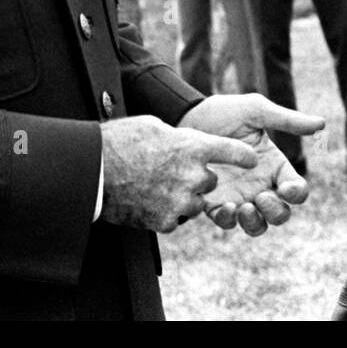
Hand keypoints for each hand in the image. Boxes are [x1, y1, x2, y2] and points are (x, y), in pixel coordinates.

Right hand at [98, 115, 255, 232]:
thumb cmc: (121, 141)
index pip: (232, 152)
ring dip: (184, 196)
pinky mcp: (167, 220)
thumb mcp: (154, 126)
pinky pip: (176, 218)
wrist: (95, 170)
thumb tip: (184, 142)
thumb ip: (178, 137)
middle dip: (198, 178)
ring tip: (157, 186)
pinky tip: (147, 200)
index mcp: (193, 147)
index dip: (242, 156)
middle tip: (174, 172)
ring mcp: (182, 200)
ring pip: (196, 202)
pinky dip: (166, 212)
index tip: (251, 160)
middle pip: (211, 181)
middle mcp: (194, 175)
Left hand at [178, 94, 324, 235]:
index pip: (296, 189)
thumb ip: (287, 121)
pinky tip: (224, 206)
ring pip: (256, 226)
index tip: (286, 187)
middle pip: (280, 214)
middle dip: (275, 212)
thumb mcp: (256, 111)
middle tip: (260, 197)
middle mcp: (260, 185)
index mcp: (274, 166)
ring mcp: (238, 196)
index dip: (297, 193)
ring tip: (243, 207)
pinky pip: (226, 222)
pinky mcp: (214, 202)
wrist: (185, 118)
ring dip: (254, 223)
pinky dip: (229, 220)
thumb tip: (322, 124)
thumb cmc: (223, 112)